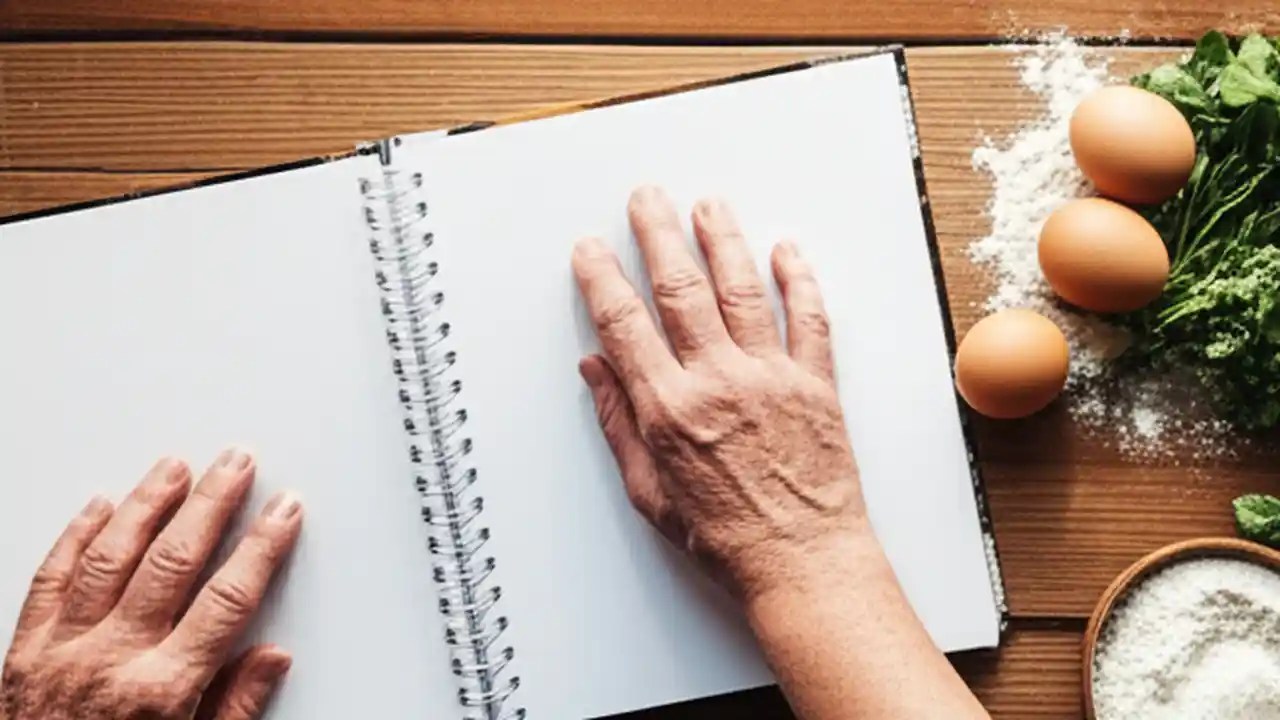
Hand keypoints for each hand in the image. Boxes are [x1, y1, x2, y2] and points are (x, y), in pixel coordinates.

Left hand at [1, 450, 301, 719]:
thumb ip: (234, 708)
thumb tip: (271, 658)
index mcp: (162, 691)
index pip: (228, 598)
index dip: (262, 546)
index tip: (284, 512)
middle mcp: (111, 660)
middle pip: (174, 560)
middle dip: (212, 503)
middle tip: (237, 463)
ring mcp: (62, 650)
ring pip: (111, 554)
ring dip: (148, 503)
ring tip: (175, 467)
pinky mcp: (23, 651)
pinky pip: (50, 578)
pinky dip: (75, 537)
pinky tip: (98, 506)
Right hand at [573, 186, 865, 601]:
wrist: (803, 562)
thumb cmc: (726, 539)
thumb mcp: (650, 493)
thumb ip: (621, 425)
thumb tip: (596, 371)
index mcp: (671, 410)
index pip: (625, 326)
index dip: (602, 280)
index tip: (590, 252)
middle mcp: (719, 382)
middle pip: (680, 291)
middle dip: (658, 236)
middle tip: (646, 200)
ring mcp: (771, 377)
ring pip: (741, 290)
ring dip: (722, 240)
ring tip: (707, 205)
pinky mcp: (815, 384)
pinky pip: (809, 319)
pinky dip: (799, 280)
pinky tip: (785, 251)